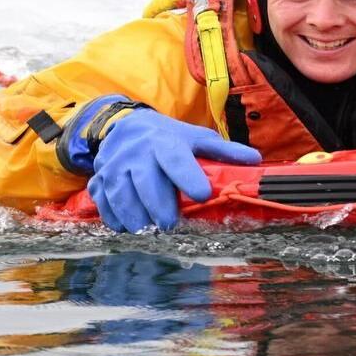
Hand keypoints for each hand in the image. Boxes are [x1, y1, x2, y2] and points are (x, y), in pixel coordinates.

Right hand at [87, 108, 260, 232]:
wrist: (125, 126)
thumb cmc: (168, 138)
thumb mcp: (195, 138)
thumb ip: (224, 151)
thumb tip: (256, 160)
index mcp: (165, 142)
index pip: (176, 159)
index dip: (188, 177)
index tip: (202, 195)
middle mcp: (137, 153)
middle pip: (146, 183)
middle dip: (158, 207)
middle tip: (170, 225)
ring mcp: (114, 167)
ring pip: (122, 196)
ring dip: (136, 218)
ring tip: (149, 230)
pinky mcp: (99, 180)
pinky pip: (104, 204)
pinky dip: (115, 219)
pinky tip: (128, 226)